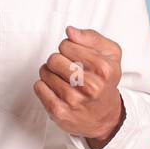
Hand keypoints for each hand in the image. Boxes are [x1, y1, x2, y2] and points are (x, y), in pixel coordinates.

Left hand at [33, 26, 124, 148]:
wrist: (105, 117)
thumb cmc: (105, 82)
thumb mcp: (110, 55)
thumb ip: (91, 37)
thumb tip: (70, 31)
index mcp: (104, 68)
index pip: (66, 44)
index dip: (69, 48)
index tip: (76, 57)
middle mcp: (90, 86)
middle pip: (53, 58)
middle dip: (59, 60)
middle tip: (69, 69)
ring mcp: (73, 100)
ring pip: (44, 71)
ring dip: (51, 73)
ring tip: (64, 80)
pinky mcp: (59, 111)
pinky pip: (38, 87)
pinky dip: (44, 86)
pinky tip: (57, 90)